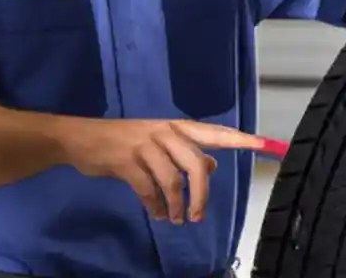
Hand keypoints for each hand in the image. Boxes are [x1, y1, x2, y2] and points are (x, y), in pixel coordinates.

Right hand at [57, 118, 263, 224]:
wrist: (81, 139)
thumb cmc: (123, 140)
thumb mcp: (157, 141)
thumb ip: (185, 152)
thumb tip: (213, 164)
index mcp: (176, 127)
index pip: (215, 133)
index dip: (240, 140)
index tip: (265, 144)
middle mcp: (164, 132)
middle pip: (196, 163)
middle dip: (201, 195)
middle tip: (197, 217)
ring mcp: (144, 145)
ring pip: (172, 180)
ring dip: (175, 205)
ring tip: (174, 219)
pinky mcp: (126, 161)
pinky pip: (148, 189)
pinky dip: (154, 206)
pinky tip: (154, 213)